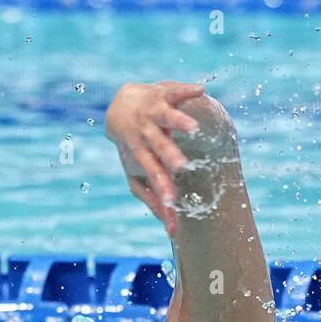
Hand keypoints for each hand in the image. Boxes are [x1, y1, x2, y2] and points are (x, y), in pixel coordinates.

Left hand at [105, 81, 205, 237]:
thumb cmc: (134, 148)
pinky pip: (175, 91)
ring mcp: (152, 112)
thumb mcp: (139, 175)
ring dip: (177, 121)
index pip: (152, 174)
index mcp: (140, 155)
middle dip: (168, 155)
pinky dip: (186, 90)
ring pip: (164, 117)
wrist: (119, 107)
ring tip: (193, 127)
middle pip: (156, 146)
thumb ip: (155, 201)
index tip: (172, 203)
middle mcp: (144, 133)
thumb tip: (172, 231)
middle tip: (181, 166)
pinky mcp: (161, 93)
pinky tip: (201, 90)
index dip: (162, 188)